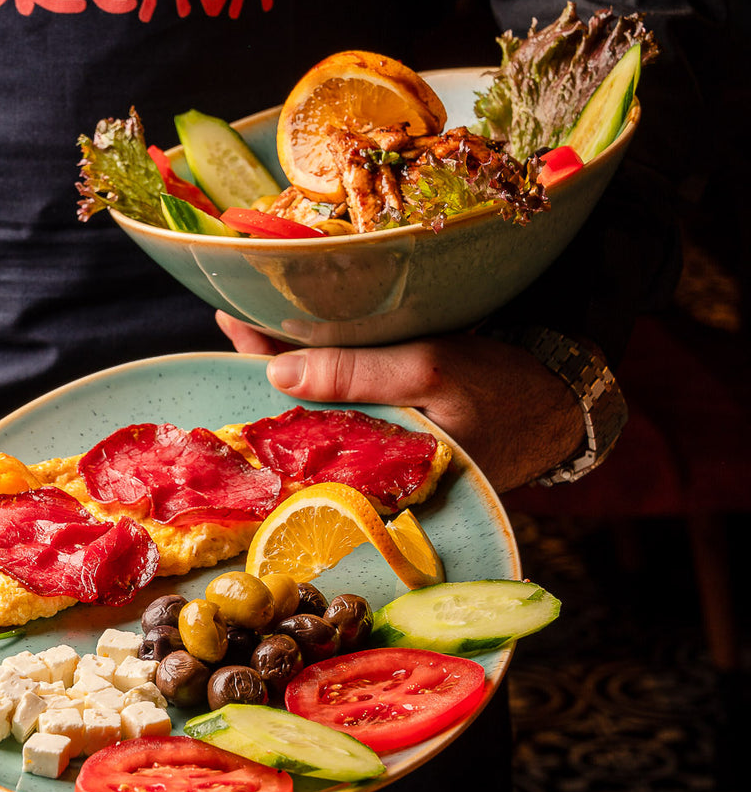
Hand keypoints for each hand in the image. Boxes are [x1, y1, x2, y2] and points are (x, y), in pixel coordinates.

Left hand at [215, 312, 583, 492]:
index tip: (231, 330)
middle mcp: (369, 471)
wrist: (562, 399)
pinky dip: (327, 369)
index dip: (260, 381)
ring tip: (252, 319)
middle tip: (230, 318)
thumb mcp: (429, 368)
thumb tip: (277, 372)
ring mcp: (381, 453)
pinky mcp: (395, 435)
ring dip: (292, 364)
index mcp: (373, 473)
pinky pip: (347, 402)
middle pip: (301, 420)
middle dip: (266, 371)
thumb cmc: (502, 388)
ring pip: (322, 409)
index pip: (296, 432)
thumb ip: (355, 374)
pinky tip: (302, 337)